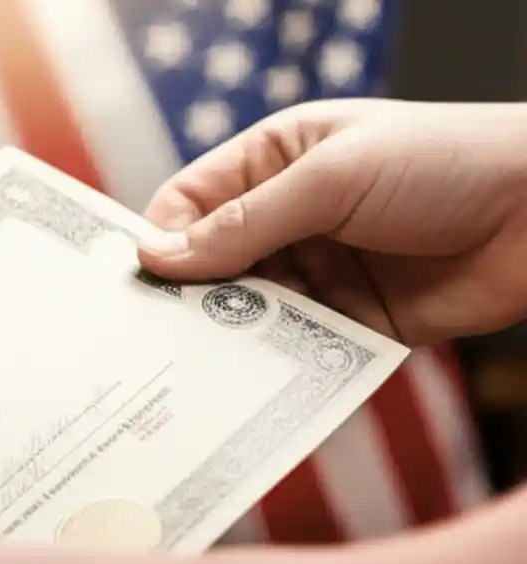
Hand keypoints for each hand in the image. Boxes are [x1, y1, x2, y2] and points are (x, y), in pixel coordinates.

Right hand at [137, 99, 526, 345]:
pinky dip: (274, 366)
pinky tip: (247, 387)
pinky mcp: (352, 323)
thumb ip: (244, 223)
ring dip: (227, 337)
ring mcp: (321, 271)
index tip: (134, 283)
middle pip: (213, 264)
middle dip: (187, 297)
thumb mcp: (332, 180)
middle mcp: (290, 217)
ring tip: (191, 369)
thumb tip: (156, 256)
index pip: (191, 201)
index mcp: (276, 161)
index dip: (160, 238)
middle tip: (151, 339)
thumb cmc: (444, 163)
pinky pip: (298, 349)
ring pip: (249, 312)